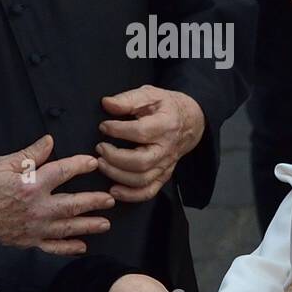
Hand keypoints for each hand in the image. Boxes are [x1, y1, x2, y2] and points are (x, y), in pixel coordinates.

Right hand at [0, 134, 113, 254]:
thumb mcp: (0, 164)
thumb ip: (28, 154)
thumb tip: (49, 141)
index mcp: (30, 184)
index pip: (63, 171)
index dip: (80, 165)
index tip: (94, 161)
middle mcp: (37, 208)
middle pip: (73, 203)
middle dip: (94, 201)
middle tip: (110, 199)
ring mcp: (34, 229)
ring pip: (68, 227)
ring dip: (88, 225)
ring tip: (105, 224)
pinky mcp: (27, 243)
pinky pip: (53, 248)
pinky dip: (68, 249)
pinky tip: (81, 246)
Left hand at [96, 85, 204, 201]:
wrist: (190, 121)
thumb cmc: (166, 107)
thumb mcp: (150, 95)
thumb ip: (128, 99)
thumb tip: (107, 104)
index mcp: (165, 125)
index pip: (141, 132)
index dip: (119, 130)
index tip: (104, 126)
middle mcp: (167, 148)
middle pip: (141, 161)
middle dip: (115, 157)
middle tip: (100, 148)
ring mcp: (166, 164)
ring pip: (142, 179)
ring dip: (117, 175)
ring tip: (101, 163)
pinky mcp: (163, 175)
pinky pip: (148, 192)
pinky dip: (130, 195)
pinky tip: (114, 190)